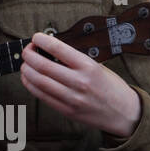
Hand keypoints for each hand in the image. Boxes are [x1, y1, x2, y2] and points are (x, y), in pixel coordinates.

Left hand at [20, 32, 141, 138]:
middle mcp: (79, 82)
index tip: (36, 37)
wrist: (124, 113)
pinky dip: (31, 86)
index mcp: (89, 66)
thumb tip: (49, 51)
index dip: (42, 41)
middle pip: (43, 66)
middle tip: (26, 51)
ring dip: (27, 71)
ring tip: (25, 65)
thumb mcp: (98, 67)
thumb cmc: (111, 87)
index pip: (59, 49)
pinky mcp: (67, 111)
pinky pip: (42, 96)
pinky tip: (28, 79)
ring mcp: (72, 98)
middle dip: (29, 56)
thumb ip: (75, 61)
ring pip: (39, 82)